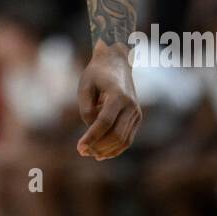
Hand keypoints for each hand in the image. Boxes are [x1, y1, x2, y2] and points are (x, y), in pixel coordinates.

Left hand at [76, 41, 141, 159]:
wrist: (117, 62)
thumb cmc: (96, 74)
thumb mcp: (84, 86)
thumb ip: (86, 109)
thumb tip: (91, 130)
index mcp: (117, 94)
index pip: (104, 122)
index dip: (91, 137)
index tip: (79, 148)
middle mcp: (130, 105)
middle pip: (116, 134)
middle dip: (98, 146)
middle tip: (82, 151)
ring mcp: (136, 112)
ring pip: (123, 140)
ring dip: (106, 150)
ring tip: (90, 153)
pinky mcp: (137, 117)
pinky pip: (128, 138)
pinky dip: (115, 148)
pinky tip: (101, 153)